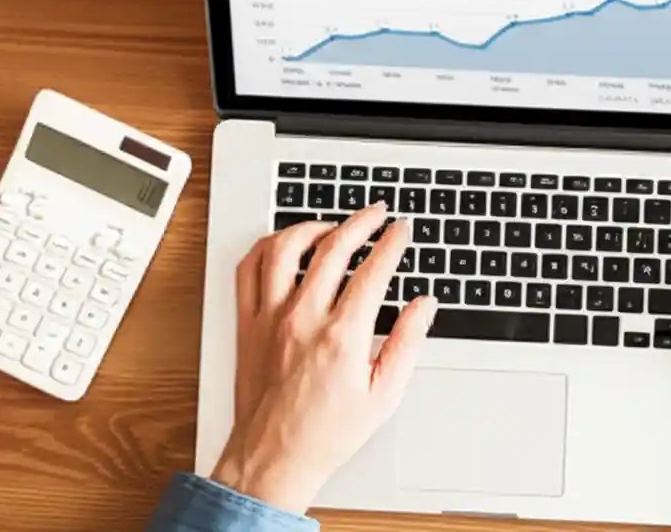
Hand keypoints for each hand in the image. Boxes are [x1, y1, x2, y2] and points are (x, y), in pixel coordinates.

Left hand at [211, 203, 438, 515]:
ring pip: (285, 249)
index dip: (392, 243)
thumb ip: (407, 342)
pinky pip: (248, 269)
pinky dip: (267, 246)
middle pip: (332, 248)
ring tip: (332, 225)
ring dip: (313, 227)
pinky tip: (285, 243)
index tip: (401, 229)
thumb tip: (424, 305)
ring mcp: (270, 319)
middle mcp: (303, 320)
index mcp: (342, 337)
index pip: (373, 271)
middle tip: (376, 213)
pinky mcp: (247, 324)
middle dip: (360, 222)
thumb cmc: (327, 433)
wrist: (274, 457)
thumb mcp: (385, 394)